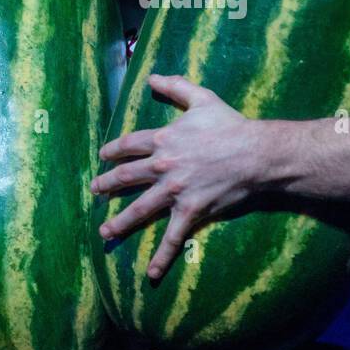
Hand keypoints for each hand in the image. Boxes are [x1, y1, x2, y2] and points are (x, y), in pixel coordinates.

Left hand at [90, 74, 264, 280]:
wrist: (254, 153)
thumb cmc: (230, 125)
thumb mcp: (202, 99)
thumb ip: (176, 87)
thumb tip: (153, 76)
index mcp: (164, 138)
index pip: (129, 145)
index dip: (114, 151)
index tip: (103, 157)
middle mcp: (163, 166)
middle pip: (127, 176)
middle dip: (107, 184)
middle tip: (95, 191)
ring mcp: (174, 191)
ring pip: (139, 209)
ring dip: (120, 222)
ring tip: (104, 231)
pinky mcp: (190, 211)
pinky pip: (172, 237)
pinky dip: (161, 256)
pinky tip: (151, 273)